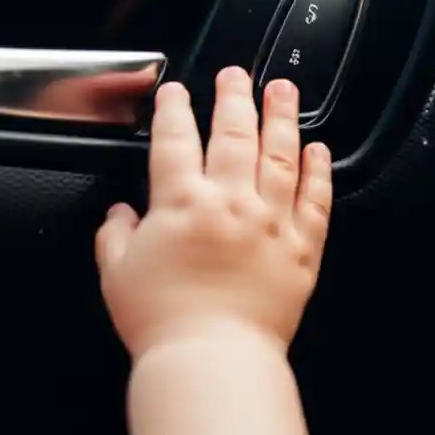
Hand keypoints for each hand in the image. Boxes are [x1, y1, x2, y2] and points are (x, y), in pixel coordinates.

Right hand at [95, 67, 331, 358]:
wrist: (211, 360)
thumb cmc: (163, 323)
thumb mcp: (117, 275)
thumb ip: (115, 235)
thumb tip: (119, 214)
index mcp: (181, 204)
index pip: (176, 139)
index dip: (175, 108)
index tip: (177, 91)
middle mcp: (230, 203)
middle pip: (234, 133)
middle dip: (234, 96)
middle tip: (235, 74)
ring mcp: (271, 222)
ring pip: (281, 154)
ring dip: (281, 116)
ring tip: (283, 89)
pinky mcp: (302, 249)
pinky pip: (316, 199)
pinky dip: (319, 170)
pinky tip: (318, 149)